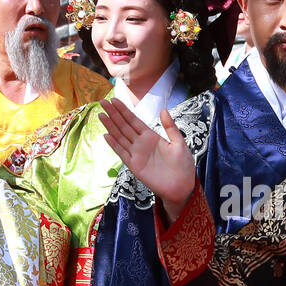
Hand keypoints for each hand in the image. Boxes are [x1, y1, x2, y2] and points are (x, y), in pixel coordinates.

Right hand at [100, 99, 195, 219]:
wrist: (182, 186)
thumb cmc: (183, 165)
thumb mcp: (179, 143)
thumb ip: (170, 127)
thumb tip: (163, 110)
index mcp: (151, 136)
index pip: (134, 120)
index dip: (124, 110)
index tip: (114, 100)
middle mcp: (141, 143)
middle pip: (124, 126)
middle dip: (113, 114)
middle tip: (103, 102)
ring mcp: (137, 154)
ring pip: (120, 137)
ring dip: (111, 126)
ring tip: (101, 115)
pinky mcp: (135, 166)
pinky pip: (122, 153)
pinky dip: (114, 145)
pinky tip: (106, 135)